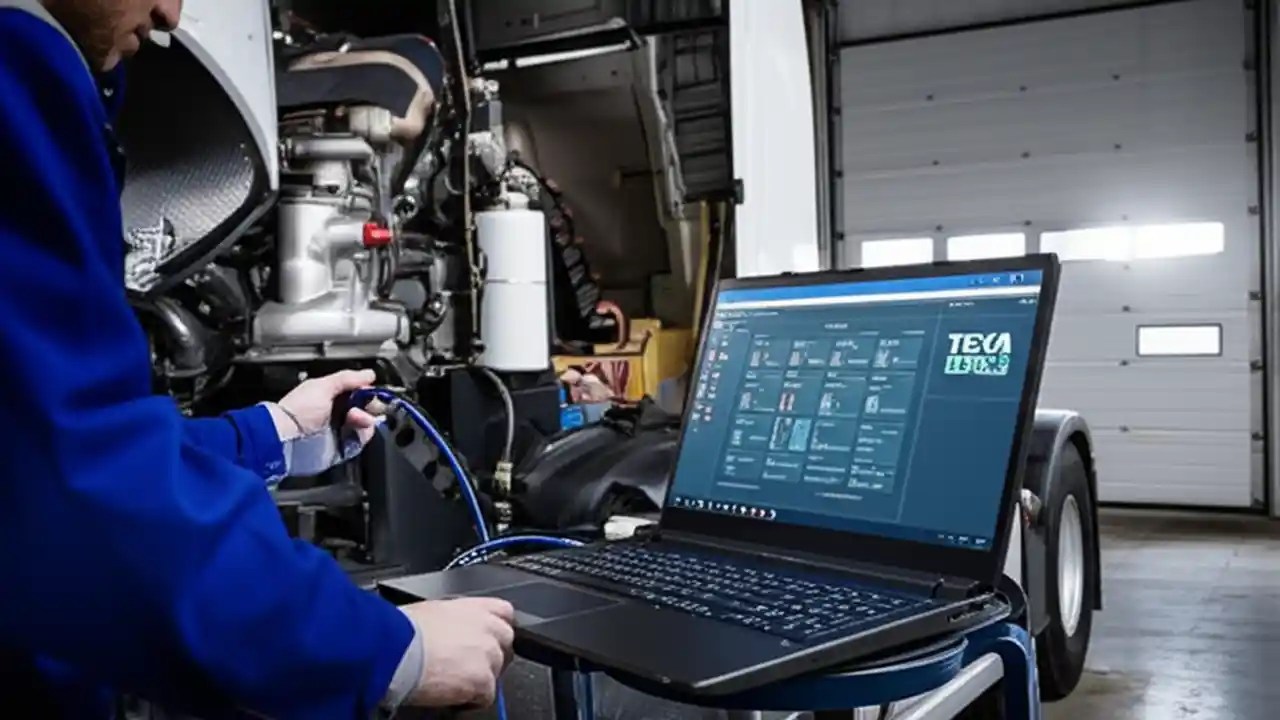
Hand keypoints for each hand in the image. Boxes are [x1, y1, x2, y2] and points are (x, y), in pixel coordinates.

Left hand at [268, 369, 382, 443]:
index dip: (367, 390)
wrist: (286, 439)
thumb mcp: (323, 386)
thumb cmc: (298, 410)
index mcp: (329, 395)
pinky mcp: (342, 448)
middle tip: (369, 404)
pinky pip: (361, 440)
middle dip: (370, 404)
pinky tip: (359, 428)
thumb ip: (347, 378)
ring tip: (357, 417)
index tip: (372, 390)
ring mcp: (339, 431)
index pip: (356, 391)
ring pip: (366, 423)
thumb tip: (369, 374)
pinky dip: (364, 434)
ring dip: (366, 418)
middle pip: (364, 407)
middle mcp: (335, 413)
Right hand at [401, 598, 515, 707]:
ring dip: (479, 678)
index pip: (504, 613)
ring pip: (496, 671)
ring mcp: (489, 654)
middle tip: (468, 665)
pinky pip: (486, 696)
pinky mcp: (484, 680)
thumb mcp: (433, 611)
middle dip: (491, 655)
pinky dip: (471, 700)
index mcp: (475, 607)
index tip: (486, 640)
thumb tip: (451, 630)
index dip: (495, 629)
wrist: (396, 648)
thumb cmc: (403, 630)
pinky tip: (452, 694)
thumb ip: (454, 620)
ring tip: (453, 680)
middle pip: (506, 644)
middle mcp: (488, 627)